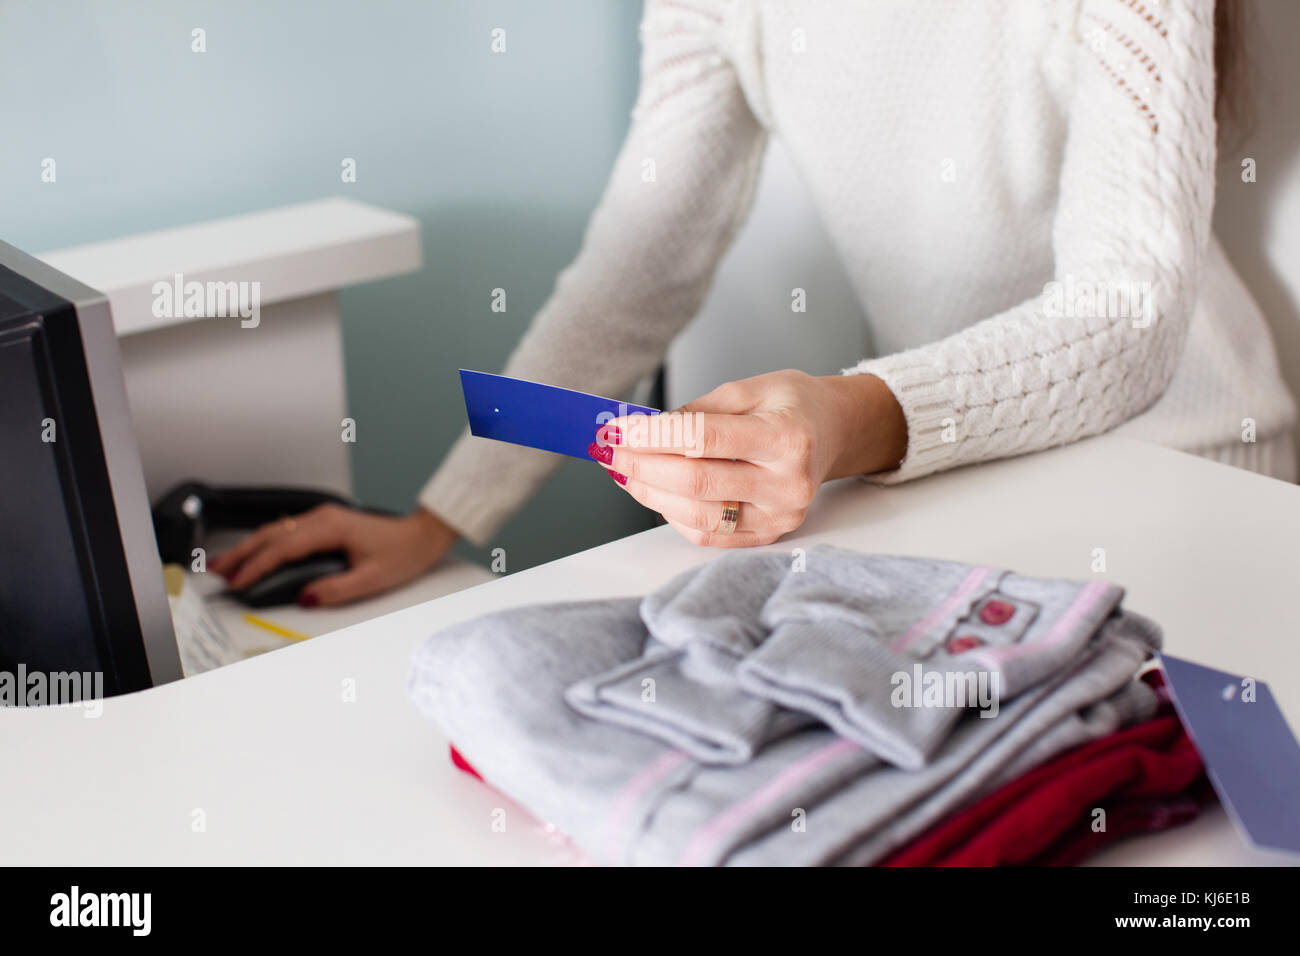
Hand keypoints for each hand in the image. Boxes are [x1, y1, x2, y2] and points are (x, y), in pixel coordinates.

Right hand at [209, 505, 457, 606]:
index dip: (257, 567)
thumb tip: (305, 598)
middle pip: (271, 536)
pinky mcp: (323, 524)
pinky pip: (286, 533)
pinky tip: (254, 555)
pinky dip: (265, 544)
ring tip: (224, 565)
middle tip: (216, 573)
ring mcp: (321, 519)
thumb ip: (337, 589)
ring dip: (249, 548)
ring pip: (275, 532)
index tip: (238, 583)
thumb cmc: (402, 553)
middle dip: (241, 554)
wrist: (420, 536)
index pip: (283, 549)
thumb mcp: (373, 579)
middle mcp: (322, 518)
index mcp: (331, 528)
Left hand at [590, 369, 905, 546]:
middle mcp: (787, 483)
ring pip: (696, 515)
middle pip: (695, 482)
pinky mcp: (769, 534)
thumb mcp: (751, 388)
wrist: (835, 433)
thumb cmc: (794, 406)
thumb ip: (697, 411)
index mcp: (786, 437)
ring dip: (650, 494)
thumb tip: (643, 430)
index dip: (652, 436)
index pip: (703, 439)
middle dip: (642, 466)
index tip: (617, 428)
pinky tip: (655, 492)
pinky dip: (672, 514)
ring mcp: (780, 515)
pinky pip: (709, 534)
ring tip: (625, 470)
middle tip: (610, 450)